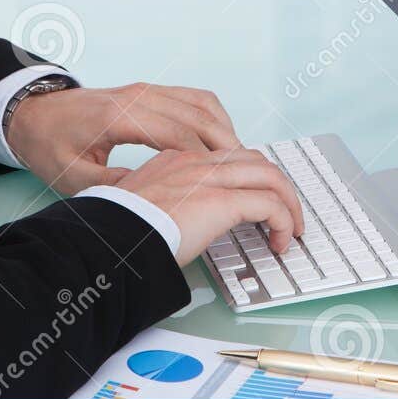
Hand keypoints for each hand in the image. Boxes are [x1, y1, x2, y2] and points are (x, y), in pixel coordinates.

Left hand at [4, 81, 242, 196]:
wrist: (34, 112)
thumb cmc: (51, 144)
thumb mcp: (75, 178)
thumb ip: (115, 187)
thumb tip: (153, 201)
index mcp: (120, 116)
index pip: (178, 135)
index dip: (206, 160)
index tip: (226, 183)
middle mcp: (139, 96)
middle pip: (199, 116)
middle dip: (228, 147)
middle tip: (249, 176)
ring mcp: (147, 90)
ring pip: (203, 104)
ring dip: (226, 131)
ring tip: (241, 163)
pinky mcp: (150, 91)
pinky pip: (195, 99)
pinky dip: (215, 119)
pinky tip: (221, 142)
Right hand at [111, 148, 305, 264]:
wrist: (106, 239)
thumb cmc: (116, 229)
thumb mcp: (141, 205)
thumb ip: (164, 202)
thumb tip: (182, 222)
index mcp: (175, 160)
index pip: (227, 158)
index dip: (249, 179)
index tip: (258, 203)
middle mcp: (195, 162)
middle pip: (255, 160)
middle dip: (278, 186)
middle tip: (285, 213)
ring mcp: (209, 178)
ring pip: (269, 176)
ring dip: (288, 202)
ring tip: (291, 229)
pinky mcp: (221, 201)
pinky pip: (270, 204)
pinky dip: (283, 221)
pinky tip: (280, 240)